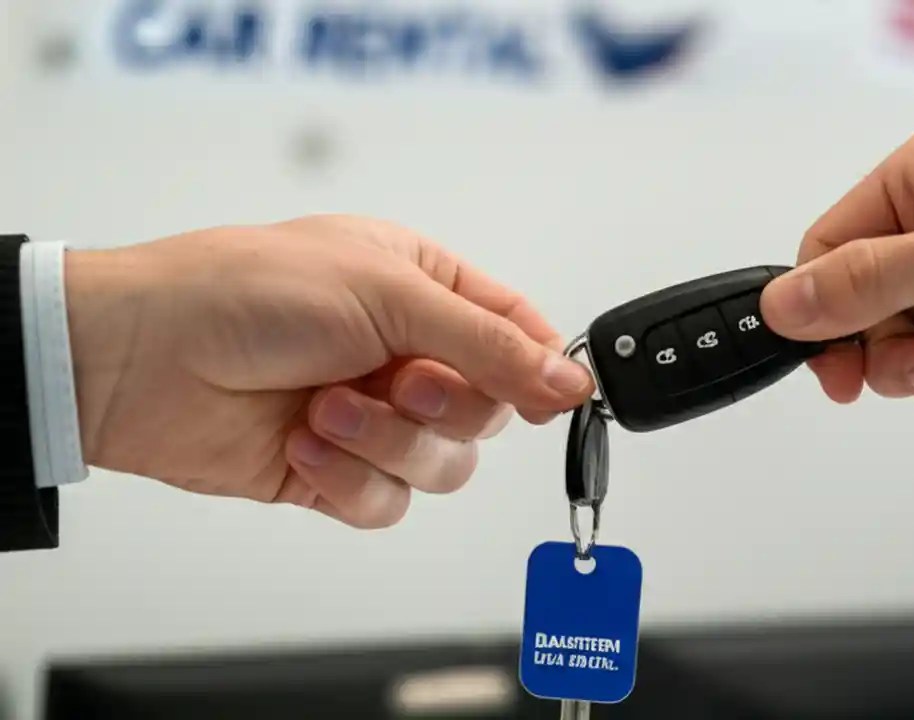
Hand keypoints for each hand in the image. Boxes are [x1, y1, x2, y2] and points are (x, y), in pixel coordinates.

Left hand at [65, 215, 594, 526]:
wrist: (139, 358)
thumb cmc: (245, 291)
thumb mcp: (387, 293)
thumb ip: (490, 345)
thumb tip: (571, 380)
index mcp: (423, 287)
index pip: (515, 331)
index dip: (538, 367)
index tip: (552, 395)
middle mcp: (404, 351)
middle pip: (487, 408)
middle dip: (443, 404)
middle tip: (398, 382)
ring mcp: (371, 413)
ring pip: (443, 463)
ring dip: (388, 444)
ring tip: (327, 410)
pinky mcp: (335, 469)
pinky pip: (388, 502)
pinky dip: (351, 481)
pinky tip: (306, 446)